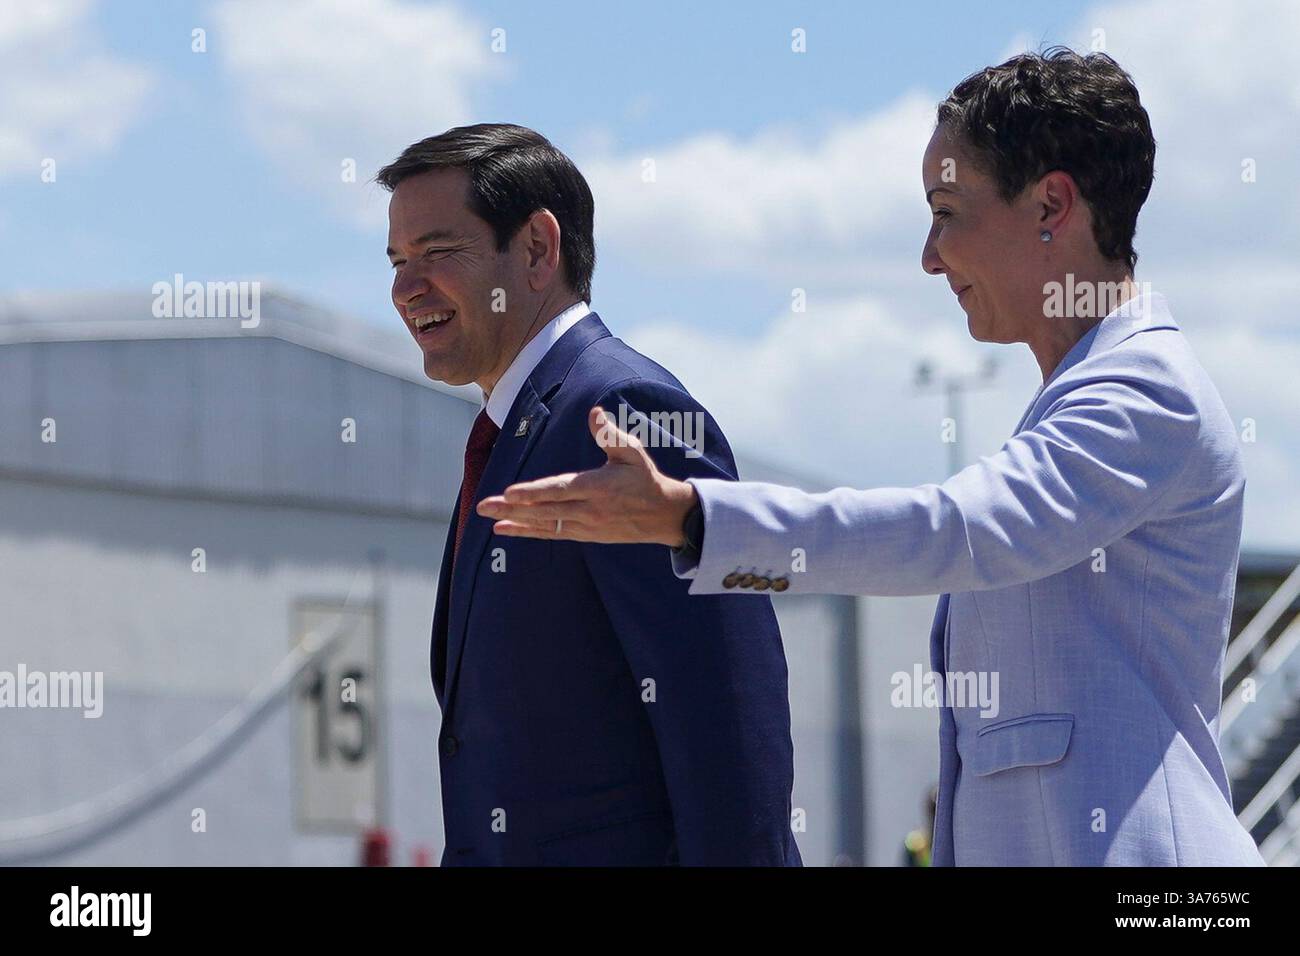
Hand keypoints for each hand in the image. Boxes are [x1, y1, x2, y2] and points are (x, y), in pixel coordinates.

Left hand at [477, 406, 698, 545]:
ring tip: (489, 519)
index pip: (560, 489)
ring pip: (546, 525)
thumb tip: (594, 413)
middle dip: (513, 508)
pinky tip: (506, 529)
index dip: (534, 492)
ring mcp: (586, 525)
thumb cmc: (645, 479)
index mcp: (598, 486)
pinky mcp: (585, 535)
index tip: (510, 492)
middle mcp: (589, 509)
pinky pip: (552, 534)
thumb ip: (610, 434)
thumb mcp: (633, 452)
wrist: (665, 516)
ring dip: (516, 522)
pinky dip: (528, 532)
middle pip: (545, 510)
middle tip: (484, 506)